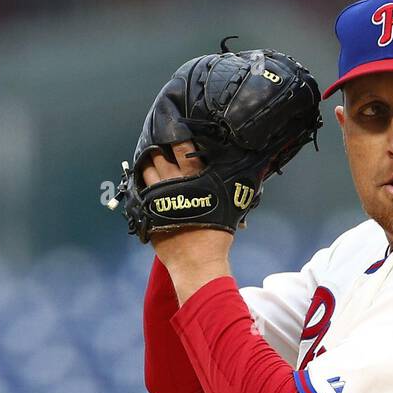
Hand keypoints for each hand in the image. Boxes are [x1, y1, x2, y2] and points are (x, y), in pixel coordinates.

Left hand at [140, 139, 232, 289]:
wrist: (196, 263)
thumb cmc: (215, 237)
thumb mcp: (231, 207)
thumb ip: (235, 187)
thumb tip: (252, 175)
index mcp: (193, 176)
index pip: (182, 146)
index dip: (178, 136)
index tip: (176, 130)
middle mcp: (172, 181)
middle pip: (159, 154)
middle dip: (160, 147)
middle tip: (161, 144)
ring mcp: (156, 195)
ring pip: (146, 169)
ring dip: (148, 163)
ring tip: (151, 159)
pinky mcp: (147, 210)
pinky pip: (140, 190)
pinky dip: (142, 183)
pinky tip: (145, 180)